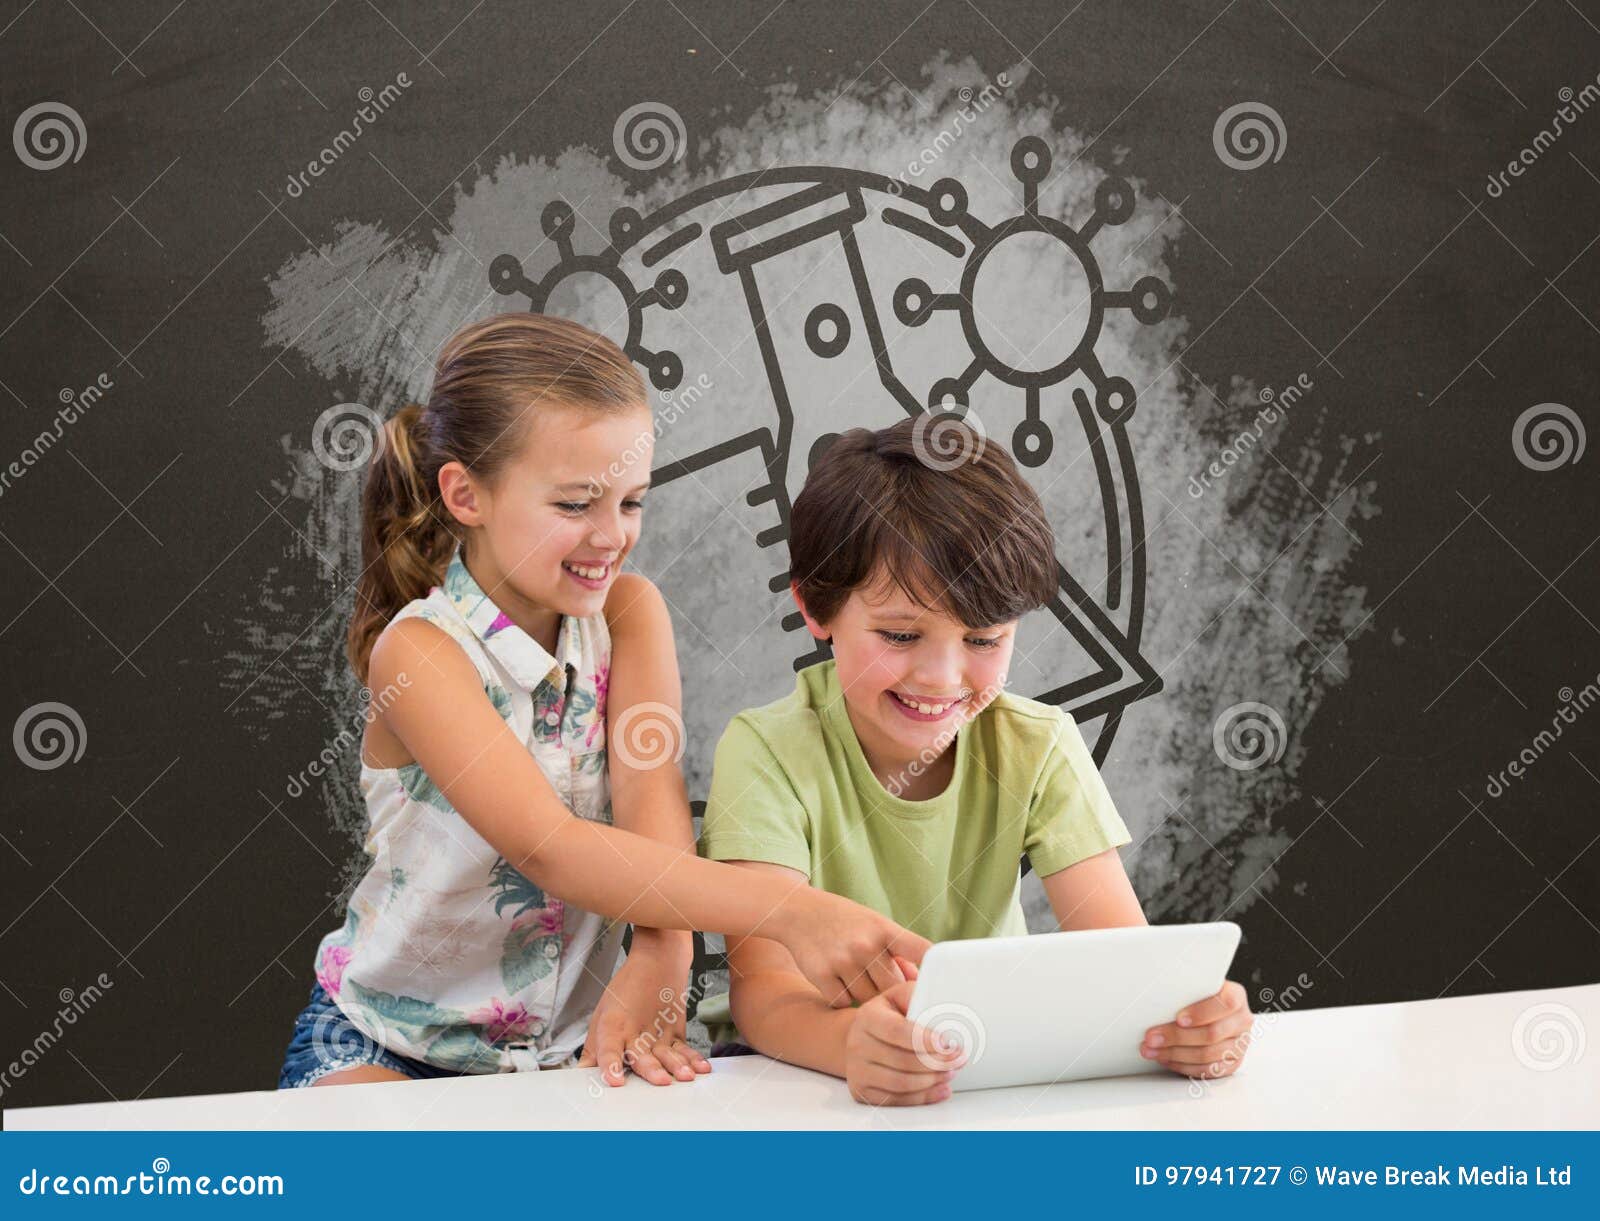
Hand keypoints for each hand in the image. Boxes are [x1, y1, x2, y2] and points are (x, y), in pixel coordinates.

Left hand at [578, 930, 710, 1086]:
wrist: (658, 960)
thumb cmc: (626, 990)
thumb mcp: (601, 1015)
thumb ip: (593, 1049)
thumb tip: (581, 1074)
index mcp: (612, 1025)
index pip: (609, 1048)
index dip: (610, 1064)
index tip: (615, 1081)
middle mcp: (636, 1030)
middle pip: (642, 1053)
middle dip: (651, 1069)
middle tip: (660, 1081)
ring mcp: (659, 1031)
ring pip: (667, 1052)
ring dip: (677, 1065)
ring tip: (685, 1076)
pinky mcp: (675, 1031)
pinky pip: (684, 1048)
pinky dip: (694, 1058)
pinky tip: (701, 1068)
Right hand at [769, 887, 931, 1007]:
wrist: (798, 912)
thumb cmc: (845, 920)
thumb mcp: (874, 924)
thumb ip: (897, 950)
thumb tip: (918, 981)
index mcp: (883, 929)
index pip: (920, 951)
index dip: (935, 971)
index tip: (943, 986)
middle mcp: (865, 945)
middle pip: (893, 988)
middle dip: (893, 994)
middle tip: (887, 992)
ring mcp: (842, 961)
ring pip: (868, 1000)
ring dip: (866, 998)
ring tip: (857, 980)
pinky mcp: (821, 976)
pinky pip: (843, 1003)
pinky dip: (843, 1000)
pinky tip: (839, 984)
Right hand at [843, 979, 964, 1105]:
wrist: (862, 1038)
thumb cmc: (888, 1016)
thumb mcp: (899, 997)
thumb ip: (916, 996)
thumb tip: (939, 1004)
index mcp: (868, 1017)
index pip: (897, 1030)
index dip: (924, 1039)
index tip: (947, 1043)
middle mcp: (857, 1044)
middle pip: (902, 1060)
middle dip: (936, 1062)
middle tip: (959, 1058)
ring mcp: (857, 1070)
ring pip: (901, 1083)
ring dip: (932, 1080)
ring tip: (951, 1071)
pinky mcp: (862, 1092)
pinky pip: (897, 1100)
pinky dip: (923, 1097)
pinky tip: (940, 1088)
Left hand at [1140, 979, 1252, 1079]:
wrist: (1210, 1009)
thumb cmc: (1199, 997)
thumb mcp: (1195, 986)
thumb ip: (1185, 990)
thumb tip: (1157, 995)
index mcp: (1236, 996)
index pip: (1225, 1004)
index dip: (1201, 1013)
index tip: (1178, 1018)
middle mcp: (1241, 1021)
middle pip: (1211, 1034)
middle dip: (1176, 1037)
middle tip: (1152, 1037)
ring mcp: (1239, 1044)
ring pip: (1207, 1055)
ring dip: (1175, 1054)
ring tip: (1153, 1050)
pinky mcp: (1232, 1063)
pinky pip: (1208, 1070)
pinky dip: (1184, 1066)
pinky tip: (1167, 1059)